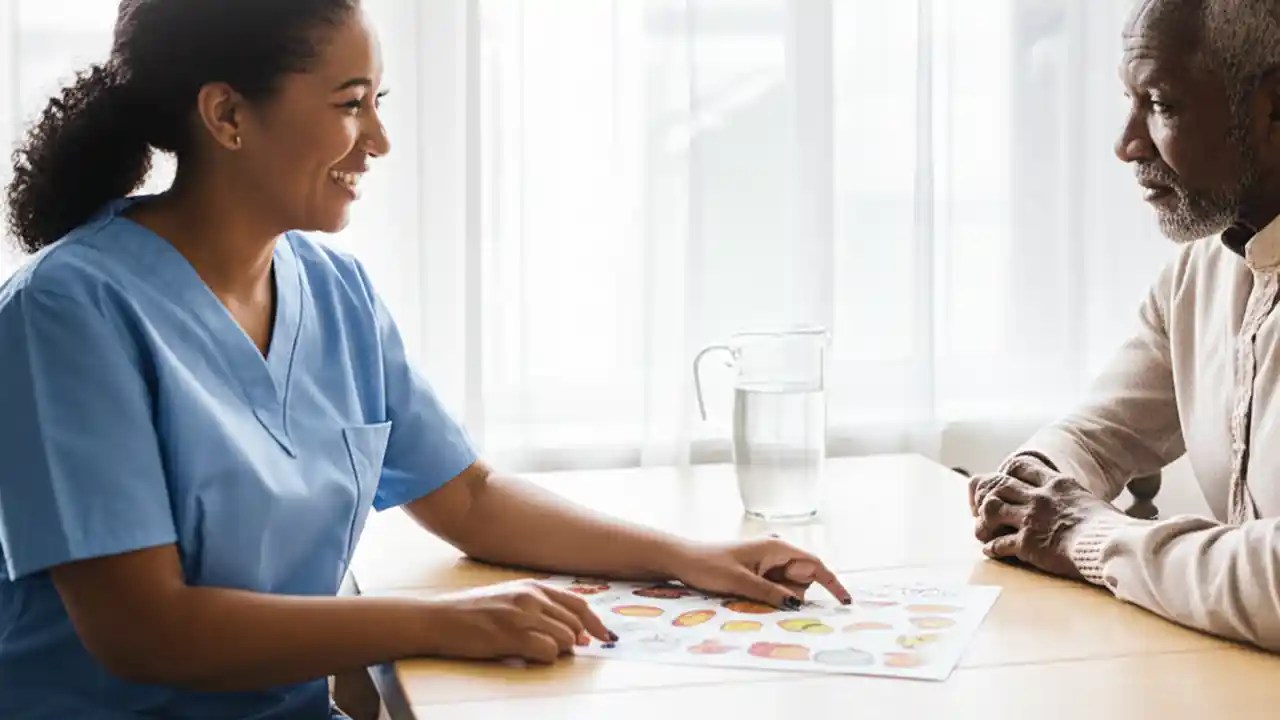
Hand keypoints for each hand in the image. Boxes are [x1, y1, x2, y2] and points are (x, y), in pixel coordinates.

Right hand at [418, 579, 613, 663]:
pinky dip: (545, 659)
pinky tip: (529, 657)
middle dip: (577, 641)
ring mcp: (522, 616)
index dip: (595, 622)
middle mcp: (531, 597)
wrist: (438, 619)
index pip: (578, 603)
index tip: (604, 636)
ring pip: (565, 638)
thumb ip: (539, 608)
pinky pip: (547, 651)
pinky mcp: (511, 636)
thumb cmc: (472, 612)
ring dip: (559, 651)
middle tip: (570, 651)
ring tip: (537, 652)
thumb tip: (573, 633)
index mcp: (533, 586)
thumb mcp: (509, 598)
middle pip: (575, 623)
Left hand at [668, 537, 851, 607]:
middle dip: (790, 593)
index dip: (832, 583)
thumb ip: (770, 593)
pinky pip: (774, 589)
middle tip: (758, 590)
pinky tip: (748, 593)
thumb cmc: (709, 565)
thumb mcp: (740, 581)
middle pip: (801, 580)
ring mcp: (767, 563)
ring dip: (775, 596)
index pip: (815, 565)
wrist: (682, 560)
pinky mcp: (758, 572)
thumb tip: (797, 604)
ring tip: (746, 589)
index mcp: (777, 547)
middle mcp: (776, 553)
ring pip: (788, 587)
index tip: (846, 602)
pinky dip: (768, 596)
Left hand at [972, 457, 1122, 579]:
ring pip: (992, 510)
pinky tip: (991, 551)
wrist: (1112, 545)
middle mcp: (1039, 498)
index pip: (1021, 467)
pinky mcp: (1027, 543)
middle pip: (1000, 485)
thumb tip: (1086, 509)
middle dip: (990, 496)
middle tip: (986, 508)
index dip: (1008, 474)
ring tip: (984, 530)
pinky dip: (991, 547)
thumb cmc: (1113, 528)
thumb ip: (1077, 499)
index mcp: (1056, 484)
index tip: (1004, 484)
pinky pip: (998, 543)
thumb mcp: (1093, 501)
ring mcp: (1030, 519)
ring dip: (985, 520)